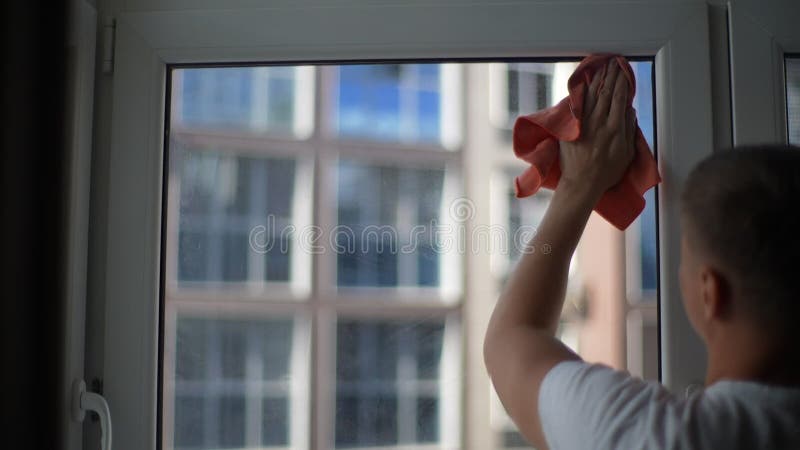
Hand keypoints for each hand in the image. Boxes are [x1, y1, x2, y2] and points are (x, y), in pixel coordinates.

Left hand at [558, 59, 636, 196]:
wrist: (581, 183)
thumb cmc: (607, 172)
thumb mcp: (626, 154)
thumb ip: (629, 130)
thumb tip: (629, 110)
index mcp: (615, 128)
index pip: (620, 98)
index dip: (622, 82)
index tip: (624, 70)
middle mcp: (599, 122)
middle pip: (606, 92)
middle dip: (610, 75)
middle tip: (613, 61)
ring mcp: (583, 124)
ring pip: (591, 96)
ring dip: (597, 79)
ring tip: (601, 66)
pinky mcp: (571, 128)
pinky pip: (578, 105)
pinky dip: (582, 92)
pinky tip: (585, 83)